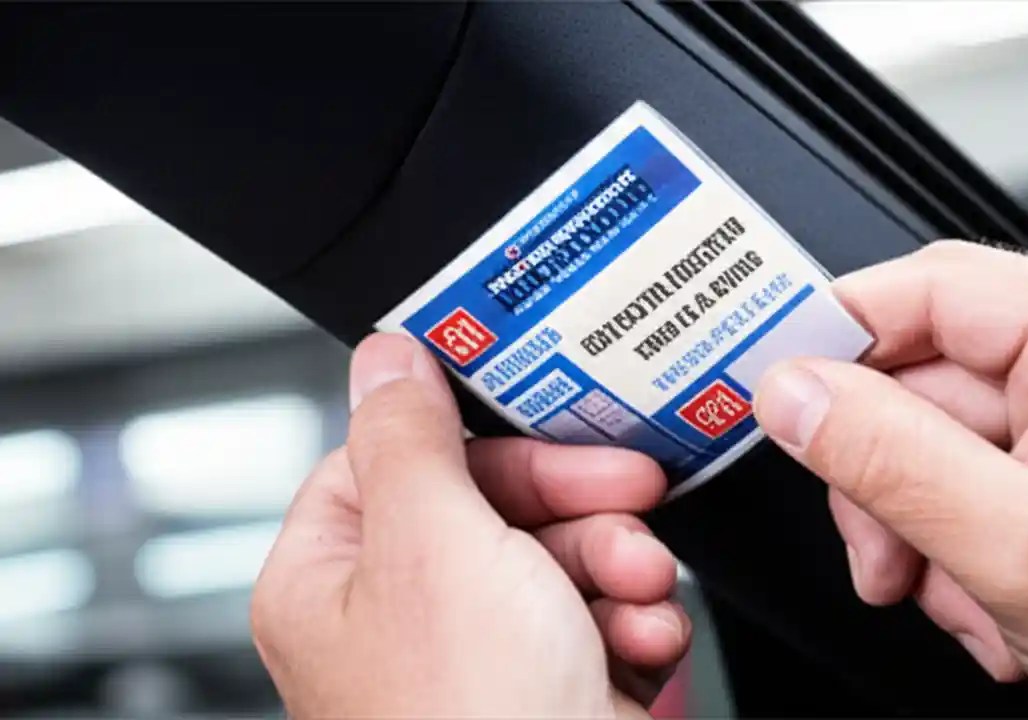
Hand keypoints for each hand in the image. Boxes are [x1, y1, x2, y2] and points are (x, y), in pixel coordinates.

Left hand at [252, 334, 690, 717]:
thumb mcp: (435, 545)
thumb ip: (411, 437)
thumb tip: (388, 355)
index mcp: (337, 577)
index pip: (404, 459)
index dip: (488, 440)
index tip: (559, 419)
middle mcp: (403, 618)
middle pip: (498, 506)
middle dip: (579, 508)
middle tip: (631, 501)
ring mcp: (482, 660)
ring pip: (564, 561)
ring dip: (620, 569)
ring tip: (637, 599)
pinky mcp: (550, 692)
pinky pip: (599, 623)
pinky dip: (635, 627)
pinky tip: (647, 646)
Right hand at [754, 242, 1027, 716]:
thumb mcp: (1021, 548)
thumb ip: (890, 460)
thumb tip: (794, 393)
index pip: (931, 288)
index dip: (837, 332)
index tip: (769, 381)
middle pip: (925, 380)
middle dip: (885, 478)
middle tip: (879, 550)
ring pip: (940, 446)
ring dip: (921, 531)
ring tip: (954, 601)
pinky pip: (977, 487)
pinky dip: (961, 552)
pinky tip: (991, 609)